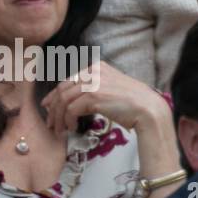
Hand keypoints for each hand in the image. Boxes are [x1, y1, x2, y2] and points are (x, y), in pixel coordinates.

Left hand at [41, 61, 168, 134]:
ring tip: (60, 130)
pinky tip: (72, 128)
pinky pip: (71, 109)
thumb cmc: (132, 104)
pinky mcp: (93, 95)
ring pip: (64, 100)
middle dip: (53, 107)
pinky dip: (68, 120)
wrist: (148, 109)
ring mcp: (93, 82)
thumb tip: (72, 102)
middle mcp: (93, 71)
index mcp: (97, 67)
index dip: (55, 95)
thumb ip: (92, 91)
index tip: (49, 107)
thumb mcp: (110, 91)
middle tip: (51, 123)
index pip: (69, 80)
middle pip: (63, 89)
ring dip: (59, 117)